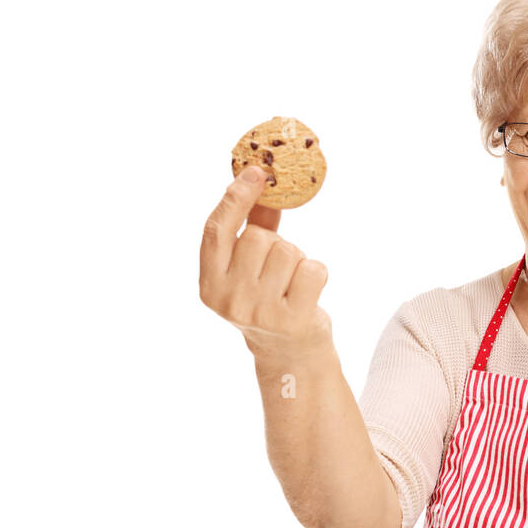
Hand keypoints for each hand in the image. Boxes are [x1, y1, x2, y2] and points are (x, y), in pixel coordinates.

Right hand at [199, 166, 331, 358]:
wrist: (291, 354)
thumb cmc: (270, 302)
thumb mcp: (251, 269)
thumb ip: (253, 227)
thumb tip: (263, 181)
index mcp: (210, 285)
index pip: (216, 231)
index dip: (235, 198)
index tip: (256, 172)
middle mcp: (229, 299)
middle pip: (258, 238)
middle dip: (276, 243)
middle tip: (278, 271)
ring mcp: (259, 311)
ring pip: (288, 251)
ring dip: (298, 260)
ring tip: (292, 284)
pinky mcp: (291, 319)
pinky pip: (313, 269)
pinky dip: (318, 273)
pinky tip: (308, 292)